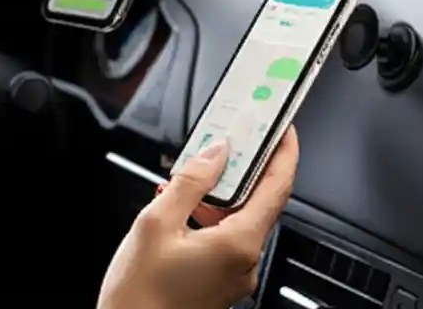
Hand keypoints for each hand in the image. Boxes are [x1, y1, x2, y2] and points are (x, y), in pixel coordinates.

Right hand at [97, 127, 299, 308]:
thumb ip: (190, 182)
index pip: (277, 187)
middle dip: (246, 168)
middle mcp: (245, 262)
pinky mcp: (221, 283)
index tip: (283, 129)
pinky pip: (227, 239)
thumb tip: (215, 153)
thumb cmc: (139, 294)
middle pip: (260, 202)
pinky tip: (185, 207)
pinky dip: (212, 217)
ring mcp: (235, 276)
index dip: (284, 153)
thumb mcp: (156, 223)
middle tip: (233, 140)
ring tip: (194, 174)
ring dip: (222, 193)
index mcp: (238, 244)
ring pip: (241, 220)